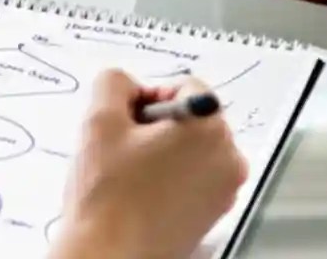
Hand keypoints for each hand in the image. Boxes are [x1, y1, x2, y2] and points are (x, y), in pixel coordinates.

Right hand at [49, 69, 247, 258]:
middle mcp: (228, 158)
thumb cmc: (108, 195)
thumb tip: (125, 83)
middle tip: (123, 147)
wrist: (111, 255)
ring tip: (130, 171)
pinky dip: (169, 175)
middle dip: (155, 124)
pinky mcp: (213, 212)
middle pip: (192, 117)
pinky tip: (139, 190)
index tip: (126, 120)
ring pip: (192, 147)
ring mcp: (224, 189)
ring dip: (161, 150)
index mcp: (208, 129)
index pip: (184, 86)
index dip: (147, 97)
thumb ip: (113, 83)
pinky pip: (194, 176)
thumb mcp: (98, 121)